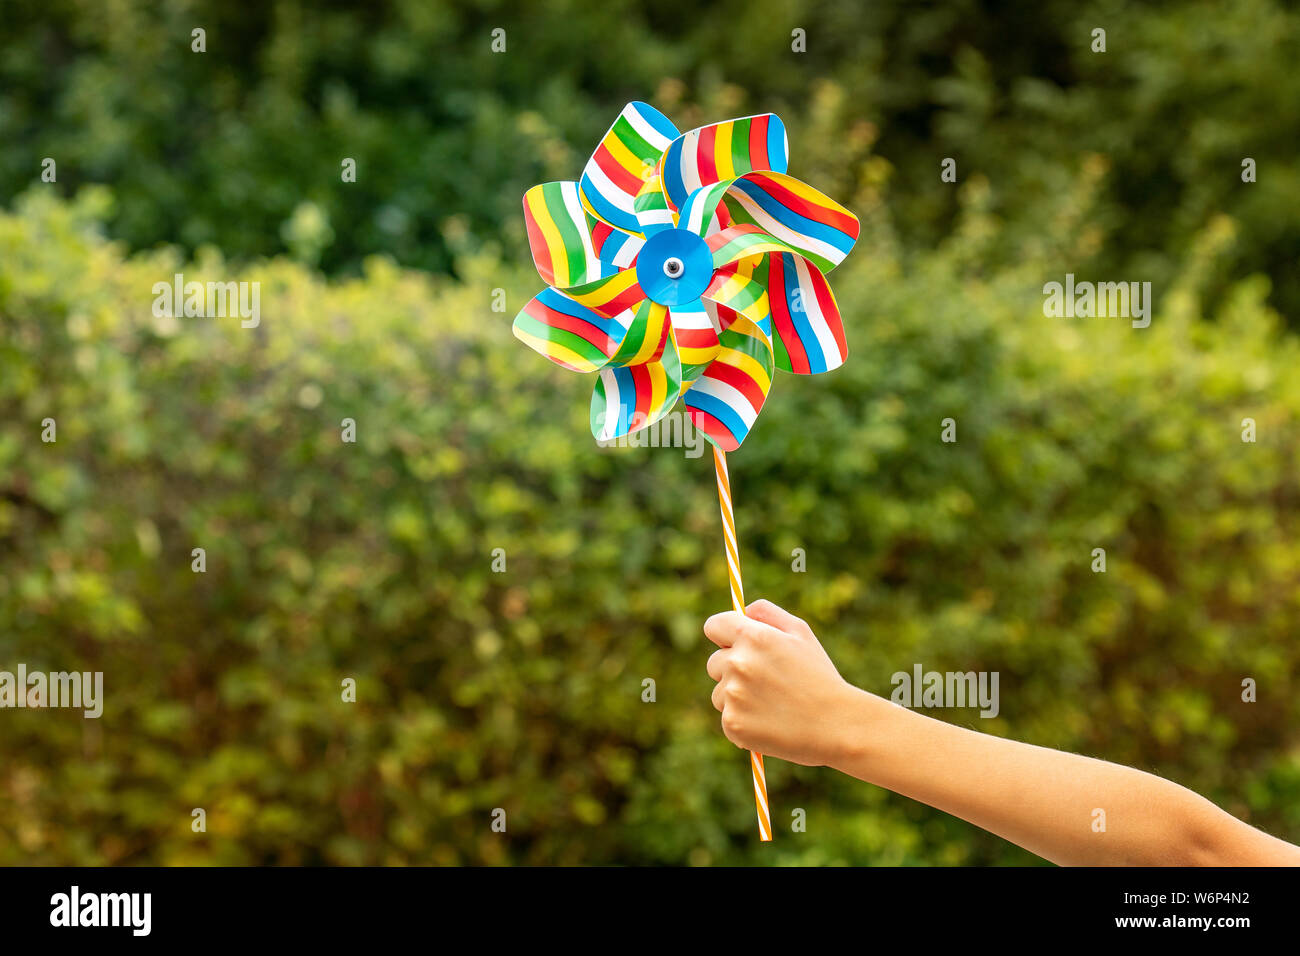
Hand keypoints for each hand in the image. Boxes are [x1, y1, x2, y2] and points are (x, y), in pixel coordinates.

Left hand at [704, 599, 860, 766]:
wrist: (836, 725)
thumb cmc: (820, 677)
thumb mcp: (801, 633)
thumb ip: (767, 613)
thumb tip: (742, 610)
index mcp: (753, 637)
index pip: (714, 626)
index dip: (723, 635)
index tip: (732, 644)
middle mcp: (738, 663)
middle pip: (714, 662)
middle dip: (732, 669)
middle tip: (765, 682)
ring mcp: (733, 695)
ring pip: (720, 693)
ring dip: (737, 697)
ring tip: (772, 704)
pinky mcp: (732, 724)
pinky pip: (728, 718)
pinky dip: (744, 721)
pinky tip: (769, 722)